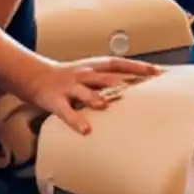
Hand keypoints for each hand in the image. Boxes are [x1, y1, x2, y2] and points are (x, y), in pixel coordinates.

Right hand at [19, 57, 161, 134]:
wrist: (36, 76)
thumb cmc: (72, 77)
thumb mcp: (91, 72)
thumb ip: (111, 77)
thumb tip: (138, 81)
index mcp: (95, 66)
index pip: (119, 63)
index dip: (137, 66)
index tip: (156, 71)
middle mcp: (85, 74)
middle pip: (105, 76)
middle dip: (122, 80)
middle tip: (141, 86)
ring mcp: (70, 87)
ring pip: (85, 91)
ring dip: (95, 97)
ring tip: (104, 105)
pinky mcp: (56, 101)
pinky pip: (66, 112)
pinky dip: (76, 120)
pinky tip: (85, 129)